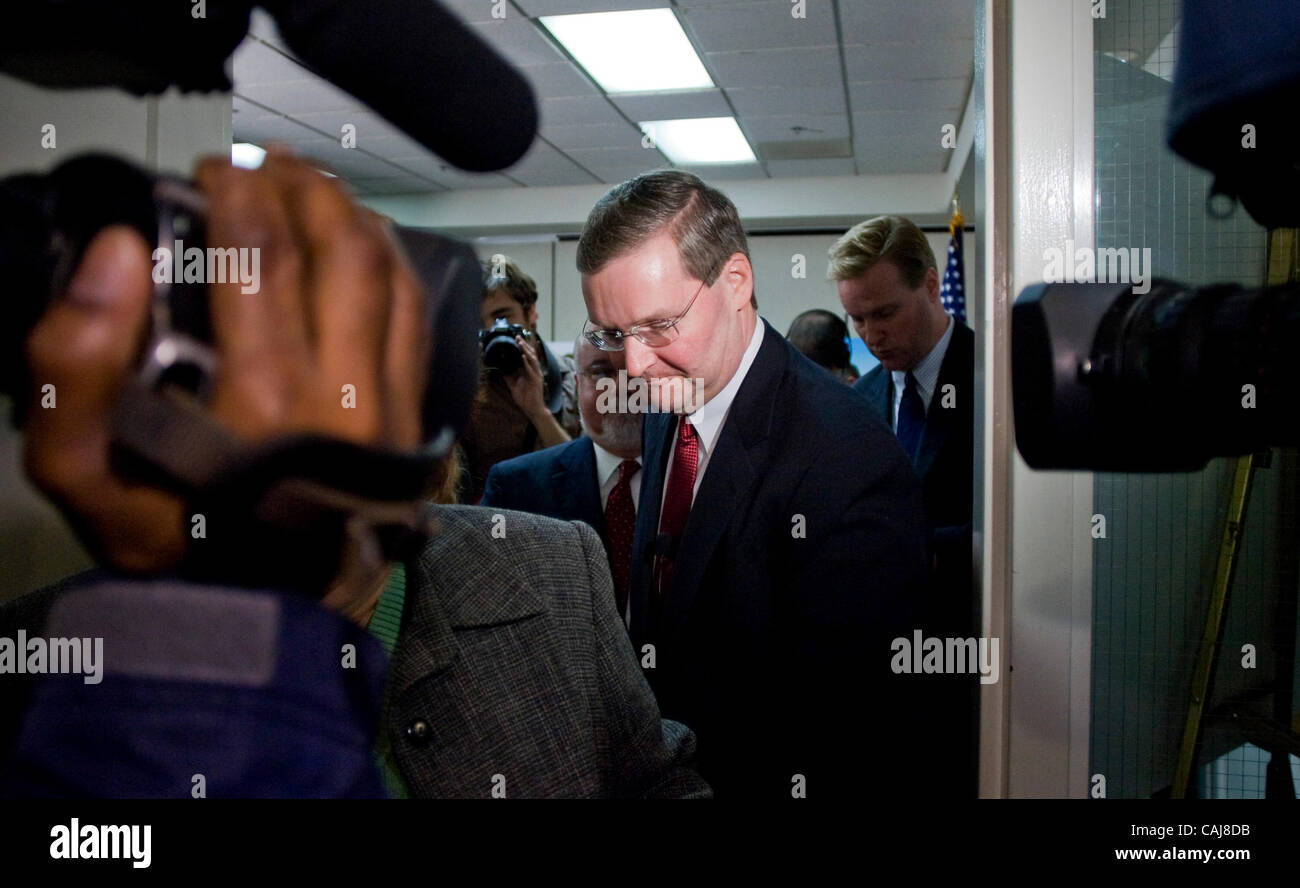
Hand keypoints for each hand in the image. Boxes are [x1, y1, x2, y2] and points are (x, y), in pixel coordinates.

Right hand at [23, 151, 429, 596]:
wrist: (257, 615)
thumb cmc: (172, 545)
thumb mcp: (83, 472)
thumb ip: (73, 365)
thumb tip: (118, 255)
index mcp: (260, 401)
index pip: (258, 251)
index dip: (234, 188)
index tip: (209, 172)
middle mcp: (339, 396)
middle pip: (338, 246)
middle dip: (298, 186)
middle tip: (260, 166)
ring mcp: (388, 409)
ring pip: (390, 273)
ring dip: (351, 213)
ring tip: (310, 187)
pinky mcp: (413, 423)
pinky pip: (417, 319)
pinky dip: (392, 263)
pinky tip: (363, 242)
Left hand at [502, 334, 548, 421]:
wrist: (532, 409)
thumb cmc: (525, 398)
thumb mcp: (513, 385)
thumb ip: (508, 376)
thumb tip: (500, 368)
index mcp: (530, 371)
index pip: (527, 356)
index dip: (522, 347)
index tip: (516, 339)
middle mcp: (534, 371)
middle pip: (530, 355)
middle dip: (524, 345)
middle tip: (517, 337)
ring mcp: (536, 375)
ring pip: (532, 360)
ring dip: (526, 351)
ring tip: (520, 343)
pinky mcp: (536, 381)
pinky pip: (532, 370)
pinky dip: (527, 362)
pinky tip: (523, 356)